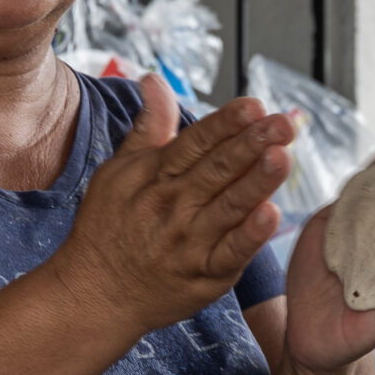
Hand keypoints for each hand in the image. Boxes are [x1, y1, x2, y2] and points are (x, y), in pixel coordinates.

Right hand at [49, 75, 294, 337]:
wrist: (92, 295)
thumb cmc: (107, 228)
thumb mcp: (117, 172)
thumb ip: (148, 128)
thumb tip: (154, 80)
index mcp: (156, 175)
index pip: (196, 142)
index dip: (226, 122)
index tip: (254, 105)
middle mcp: (173, 205)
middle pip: (217, 169)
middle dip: (251, 144)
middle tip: (282, 124)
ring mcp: (189, 242)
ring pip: (229, 206)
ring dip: (256, 181)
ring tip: (282, 157)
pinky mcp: (203, 276)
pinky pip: (230, 253)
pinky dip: (249, 236)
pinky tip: (271, 215)